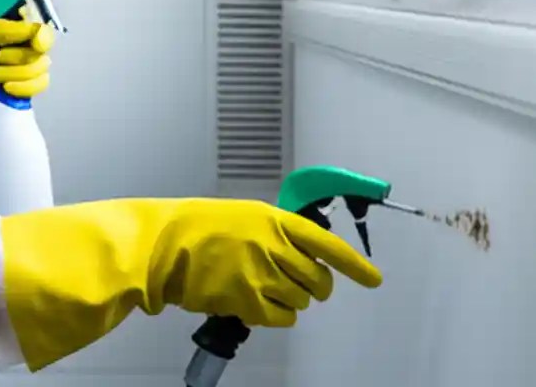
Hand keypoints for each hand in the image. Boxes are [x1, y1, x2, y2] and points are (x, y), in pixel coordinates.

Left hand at [0, 19, 54, 171]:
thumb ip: (4, 29)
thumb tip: (39, 32)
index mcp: (7, 31)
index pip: (40, 29)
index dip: (42, 37)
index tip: (36, 44)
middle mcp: (16, 48)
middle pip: (41, 54)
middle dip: (18, 61)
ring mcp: (19, 71)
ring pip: (41, 72)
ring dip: (18, 77)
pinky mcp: (19, 90)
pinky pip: (37, 88)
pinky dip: (25, 89)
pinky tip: (6, 91)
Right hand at [0, 198, 381, 370]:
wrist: (162, 247)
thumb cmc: (198, 228)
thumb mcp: (245, 217)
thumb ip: (276, 234)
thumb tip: (304, 255)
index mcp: (274, 220)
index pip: (328, 244)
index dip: (355, 264)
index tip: (373, 279)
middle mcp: (274, 247)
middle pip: (319, 279)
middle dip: (315, 286)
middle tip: (299, 284)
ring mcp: (262, 276)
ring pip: (302, 301)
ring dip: (291, 300)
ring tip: (264, 288)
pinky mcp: (248, 303)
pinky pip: (283, 318)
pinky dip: (277, 316)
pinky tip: (258, 304)